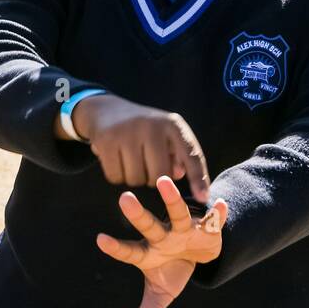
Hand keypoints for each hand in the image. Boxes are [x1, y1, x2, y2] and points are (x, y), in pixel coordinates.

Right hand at [73, 93, 210, 202]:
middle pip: (160, 175)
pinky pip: (115, 176)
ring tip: (130, 162)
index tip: (203, 198)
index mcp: (172, 125)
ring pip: (136, 179)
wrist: (105, 109)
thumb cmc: (142, 128)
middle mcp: (151, 126)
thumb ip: (177, 155)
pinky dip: (116, 176)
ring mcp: (127, 133)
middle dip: (154, 180)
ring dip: (134, 178)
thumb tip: (178, 175)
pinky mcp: (106, 141)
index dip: (198, 178)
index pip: (191, 155)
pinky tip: (116, 162)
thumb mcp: (165, 135)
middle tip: (146, 169)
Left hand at [96, 176, 227, 307]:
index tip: (100, 240)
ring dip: (171, 199)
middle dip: (137, 214)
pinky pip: (212, 219)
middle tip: (123, 198)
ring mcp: (184, 229)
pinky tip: (220, 205)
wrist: (199, 253)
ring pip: (176, 213)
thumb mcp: (162, 293)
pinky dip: (217, 214)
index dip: (116, 247)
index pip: (129, 251)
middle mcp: (163, 237)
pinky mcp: (207, 227)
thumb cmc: (172, 269)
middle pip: (149, 225)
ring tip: (164, 182)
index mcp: (148, 253)